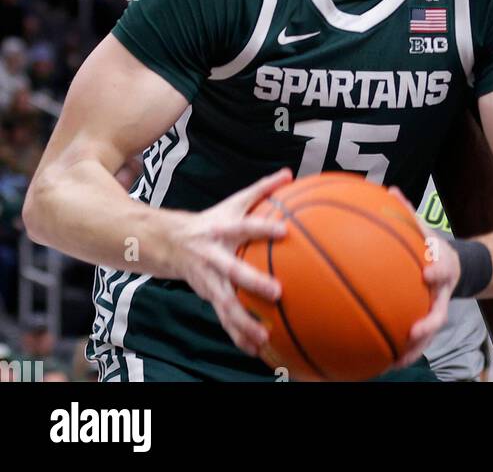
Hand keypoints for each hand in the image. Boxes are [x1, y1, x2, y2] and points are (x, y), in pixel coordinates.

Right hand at [168, 168, 291, 359]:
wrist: (172, 243)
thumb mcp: (234, 201)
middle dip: (253, 283)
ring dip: (244, 323)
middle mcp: (214, 256)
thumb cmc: (213, 220)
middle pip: (233, 271)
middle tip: (277, 293)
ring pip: (226, 304)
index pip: (245, 226)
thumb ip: (262, 188)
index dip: (263, 228)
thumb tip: (290, 172)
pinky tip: (256, 350)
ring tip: (265, 337)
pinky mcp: (209, 296)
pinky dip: (239, 335)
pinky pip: (225, 319)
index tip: (285, 231)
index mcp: (223, 230)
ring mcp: (209, 280)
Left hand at [387, 186, 459, 368]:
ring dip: (416, 349)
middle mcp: (442, 292)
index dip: (438, 271)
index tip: (427, 273)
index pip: (444, 269)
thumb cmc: (431, 248)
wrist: (456, 268)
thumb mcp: (424, 229)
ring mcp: (438, 308)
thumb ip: (408, 213)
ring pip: (430, 334)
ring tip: (397, 362)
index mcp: (442, 267)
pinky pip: (418, 341)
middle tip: (415, 331)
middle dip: (429, 323)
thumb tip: (392, 190)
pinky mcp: (429, 321)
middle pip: (440, 312)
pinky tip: (384, 363)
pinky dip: (404, 352)